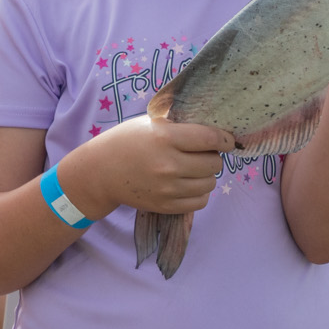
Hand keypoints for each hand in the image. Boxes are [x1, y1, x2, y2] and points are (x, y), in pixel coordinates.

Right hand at [63, 114, 234, 216]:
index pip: (210, 139)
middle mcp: (168, 164)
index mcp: (165, 137)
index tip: (227, 141)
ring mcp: (167, 188)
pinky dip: (200, 193)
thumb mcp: (151, 123)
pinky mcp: (166, 205)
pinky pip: (200, 202)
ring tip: (194, 169)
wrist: (101, 172)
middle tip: (203, 153)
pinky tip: (190, 184)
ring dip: (207, 175)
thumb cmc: (127, 141)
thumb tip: (215, 129)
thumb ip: (181, 125)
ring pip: (210, 183)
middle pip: (214, 163)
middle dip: (213, 156)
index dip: (225, 139)